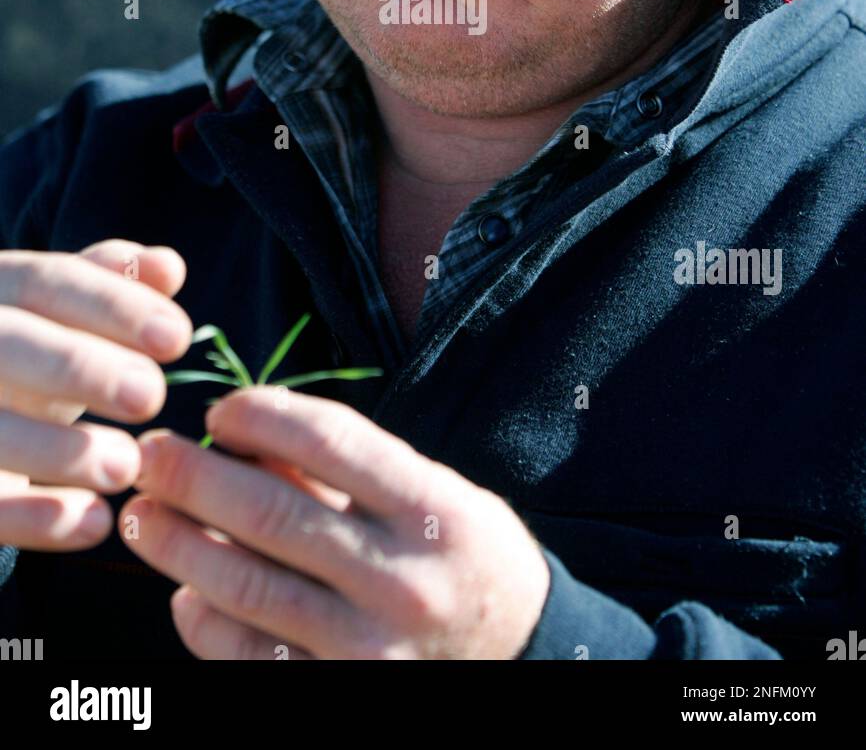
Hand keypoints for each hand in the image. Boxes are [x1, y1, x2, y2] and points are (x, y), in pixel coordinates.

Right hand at [0, 239, 191, 549]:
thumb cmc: (31, 361)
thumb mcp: (64, 320)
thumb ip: (110, 288)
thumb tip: (167, 266)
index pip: (43, 281)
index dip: (111, 306)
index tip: (178, 337)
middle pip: (4, 344)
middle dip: (79, 366)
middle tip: (150, 395)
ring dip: (56, 448)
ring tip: (127, 465)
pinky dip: (33, 517)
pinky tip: (95, 520)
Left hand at [119, 385, 550, 658]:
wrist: (519, 656)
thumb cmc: (462, 554)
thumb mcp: (430, 491)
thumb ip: (346, 469)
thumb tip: (246, 435)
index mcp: (432, 510)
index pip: (331, 442)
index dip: (262, 414)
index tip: (221, 409)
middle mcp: (402, 580)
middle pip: (273, 516)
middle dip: (195, 476)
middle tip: (149, 452)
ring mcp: (368, 650)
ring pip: (247, 588)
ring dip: (178, 544)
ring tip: (142, 513)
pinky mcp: (337, 697)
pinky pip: (248, 658)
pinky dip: (203, 620)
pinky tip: (184, 590)